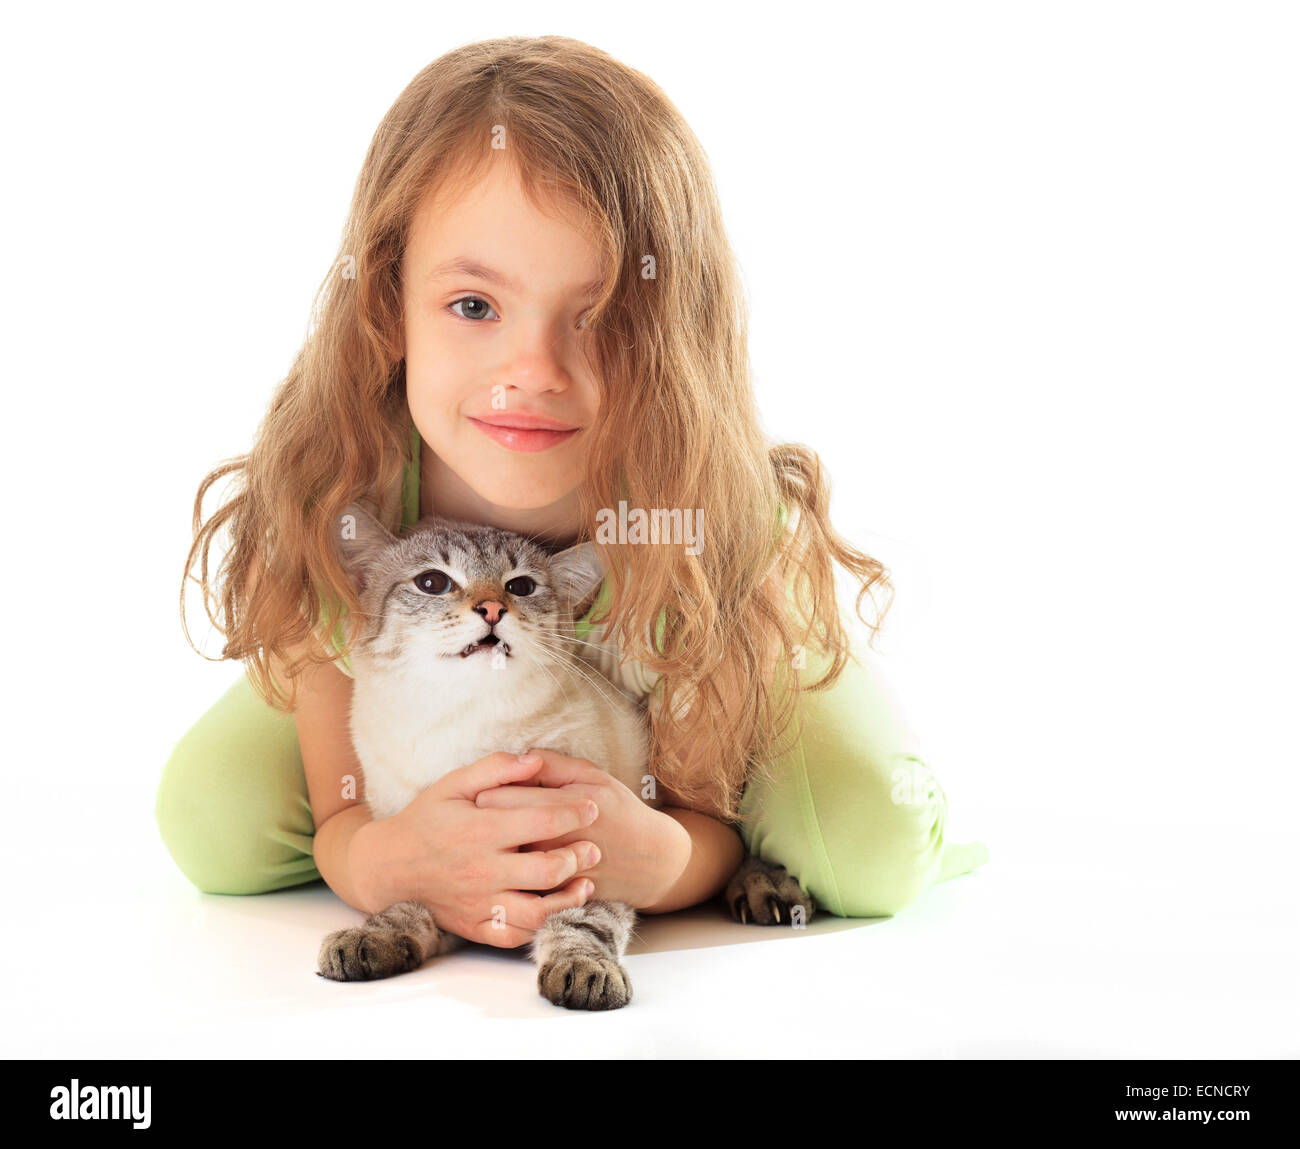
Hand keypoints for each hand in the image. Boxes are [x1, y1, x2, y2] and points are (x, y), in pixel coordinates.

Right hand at [350, 752, 603, 948]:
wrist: (389, 865)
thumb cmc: (427, 819)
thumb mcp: (454, 783)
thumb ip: (496, 769)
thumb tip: (535, 759)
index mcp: (480, 830)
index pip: (540, 820)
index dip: (573, 812)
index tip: (593, 807)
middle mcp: (482, 869)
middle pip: (546, 869)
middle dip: (577, 858)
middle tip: (594, 848)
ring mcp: (478, 902)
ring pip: (536, 912)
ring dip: (567, 900)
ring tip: (584, 884)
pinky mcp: (473, 925)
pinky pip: (513, 936)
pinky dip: (538, 928)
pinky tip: (553, 911)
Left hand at [474, 748, 690, 909]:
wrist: (651, 862)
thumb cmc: (620, 812)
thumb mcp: (594, 776)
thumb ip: (553, 764)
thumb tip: (518, 756)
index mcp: (564, 805)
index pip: (497, 797)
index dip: (485, 791)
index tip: (486, 791)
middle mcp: (556, 842)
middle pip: (493, 831)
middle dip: (483, 822)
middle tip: (485, 817)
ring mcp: (554, 874)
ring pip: (501, 861)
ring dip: (495, 851)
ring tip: (498, 841)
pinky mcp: (556, 898)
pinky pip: (517, 887)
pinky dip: (510, 876)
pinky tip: (512, 866)